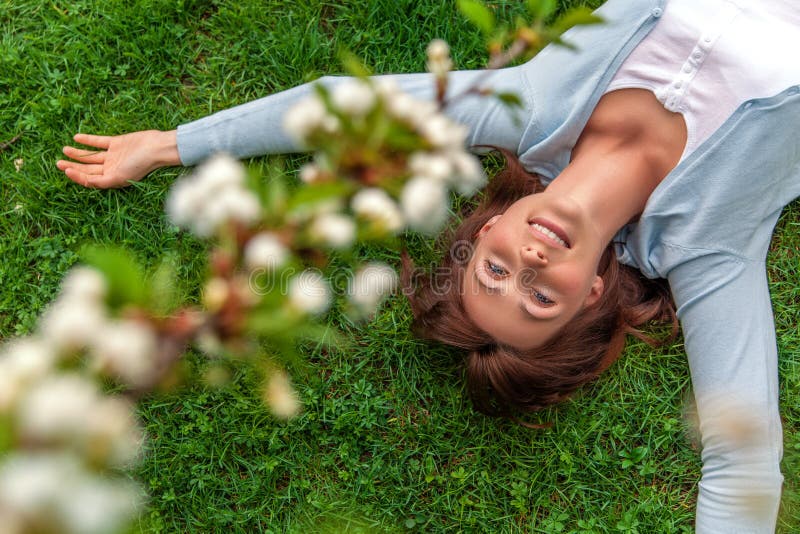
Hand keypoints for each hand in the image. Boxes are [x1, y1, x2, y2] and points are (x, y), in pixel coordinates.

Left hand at [57, 130, 180, 188]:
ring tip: (64, 150)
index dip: (77, 176)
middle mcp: (111, 168)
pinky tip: (77, 138)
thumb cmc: (140, 165)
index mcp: (112, 178)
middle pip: (88, 168)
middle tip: (58, 163)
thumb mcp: (118, 177)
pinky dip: (88, 140)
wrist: (155, 148)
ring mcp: (113, 155)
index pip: (90, 180)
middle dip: (73, 166)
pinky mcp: (116, 143)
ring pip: (91, 156)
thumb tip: (84, 182)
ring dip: (77, 154)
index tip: (66, 170)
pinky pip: (99, 142)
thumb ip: (100, 182)